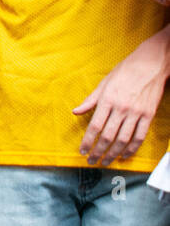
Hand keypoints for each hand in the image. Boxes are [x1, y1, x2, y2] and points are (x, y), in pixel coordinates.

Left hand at [74, 36, 169, 165]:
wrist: (150, 64)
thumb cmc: (124, 72)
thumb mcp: (103, 83)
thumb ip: (90, 100)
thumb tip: (75, 112)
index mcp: (107, 100)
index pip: (95, 126)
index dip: (87, 141)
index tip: (82, 151)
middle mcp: (121, 108)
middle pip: (108, 136)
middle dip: (98, 151)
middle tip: (91, 161)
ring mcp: (136, 113)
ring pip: (123, 139)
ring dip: (113, 153)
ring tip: (105, 161)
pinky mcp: (148, 115)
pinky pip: (140, 136)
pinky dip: (132, 148)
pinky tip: (124, 155)